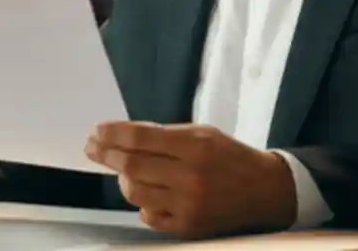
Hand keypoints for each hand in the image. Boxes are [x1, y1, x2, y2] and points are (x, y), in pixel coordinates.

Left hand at [86, 121, 295, 238]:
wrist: (264, 190)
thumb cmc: (228, 156)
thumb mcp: (202, 133)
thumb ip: (164, 134)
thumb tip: (122, 135)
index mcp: (195, 146)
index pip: (141, 138)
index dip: (113, 134)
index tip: (97, 131)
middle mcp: (190, 177)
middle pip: (132, 166)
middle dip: (106, 155)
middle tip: (93, 148)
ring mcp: (188, 205)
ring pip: (136, 193)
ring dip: (122, 180)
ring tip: (122, 171)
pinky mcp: (189, 227)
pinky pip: (150, 217)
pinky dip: (142, 204)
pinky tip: (145, 194)